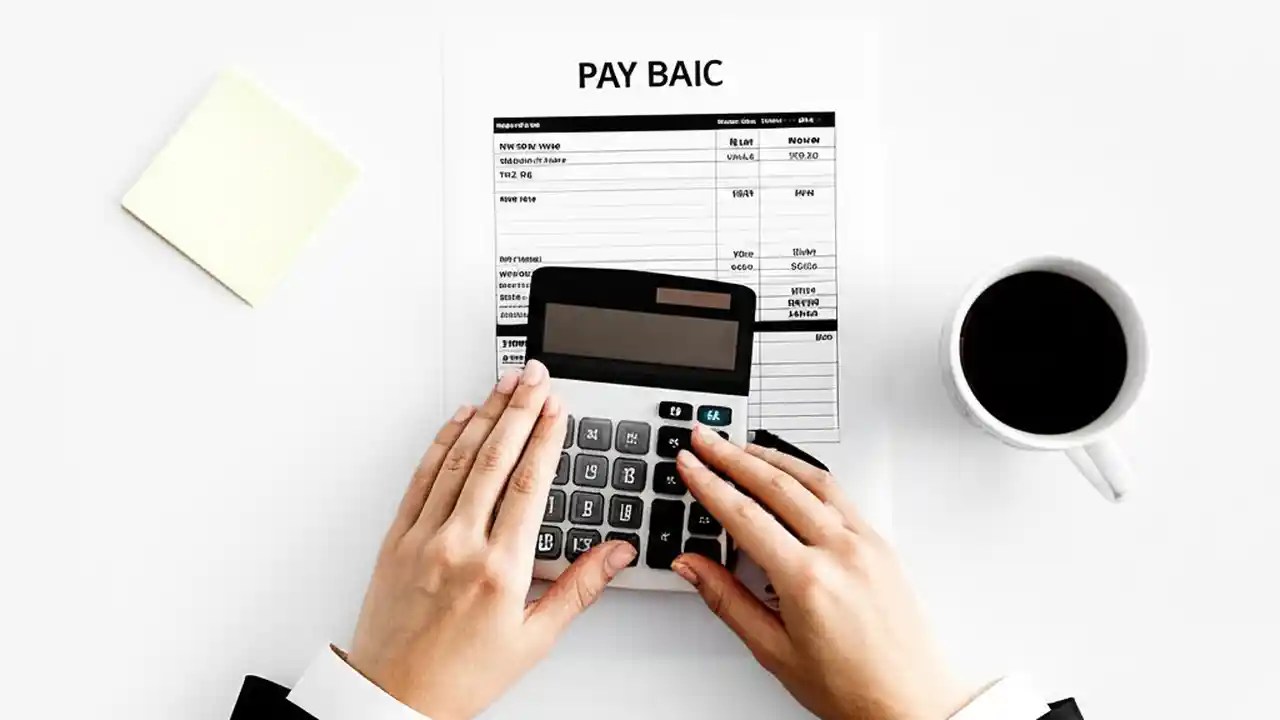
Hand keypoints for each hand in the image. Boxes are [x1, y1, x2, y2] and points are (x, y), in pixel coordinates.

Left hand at [347, 361, 635, 719]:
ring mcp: (423, 538)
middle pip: (495, 459)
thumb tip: (615, 553)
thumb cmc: (461, 676)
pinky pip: (421, 478)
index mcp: (500, 569)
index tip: (558, 410)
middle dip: (519, 409)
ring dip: (484, 415)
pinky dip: (441, 443)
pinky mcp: (395, 540)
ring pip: (458, 460)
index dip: (546, 438)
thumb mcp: (535, 639)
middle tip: (535, 377)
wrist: (395, 697)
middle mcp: (460, 545)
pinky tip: (458, 420)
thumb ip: (579, 589)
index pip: (529, 484)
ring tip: (503, 385)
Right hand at [670, 425, 975, 719]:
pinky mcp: (880, 543)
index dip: (709, 484)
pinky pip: (838, 493)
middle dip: (732, 455)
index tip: (689, 465)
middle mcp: (840, 552)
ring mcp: (865, 542)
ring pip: (811, 479)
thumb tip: (691, 565)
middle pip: (775, 484)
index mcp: (808, 580)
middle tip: (704, 438)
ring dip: (769, 456)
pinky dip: (806, 473)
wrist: (912, 701)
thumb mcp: (773, 650)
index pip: (745, 515)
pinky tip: (788, 470)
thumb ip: (727, 599)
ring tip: (739, 446)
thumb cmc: (852, 688)